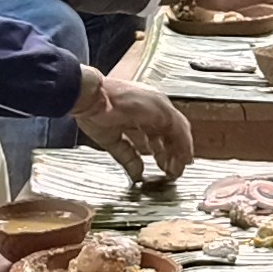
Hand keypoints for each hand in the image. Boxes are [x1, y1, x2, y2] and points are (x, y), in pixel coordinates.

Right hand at [73, 70, 192, 182]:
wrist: (88, 98)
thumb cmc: (92, 111)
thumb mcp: (112, 140)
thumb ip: (127, 156)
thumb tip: (136, 173)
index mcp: (139, 110)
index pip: (157, 132)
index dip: (161, 150)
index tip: (163, 164)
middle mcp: (152, 107)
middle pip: (168, 133)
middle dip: (171, 153)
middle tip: (172, 171)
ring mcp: (158, 106)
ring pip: (178, 131)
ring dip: (180, 152)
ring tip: (178, 169)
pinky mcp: (162, 109)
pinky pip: (180, 129)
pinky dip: (184, 145)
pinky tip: (184, 158)